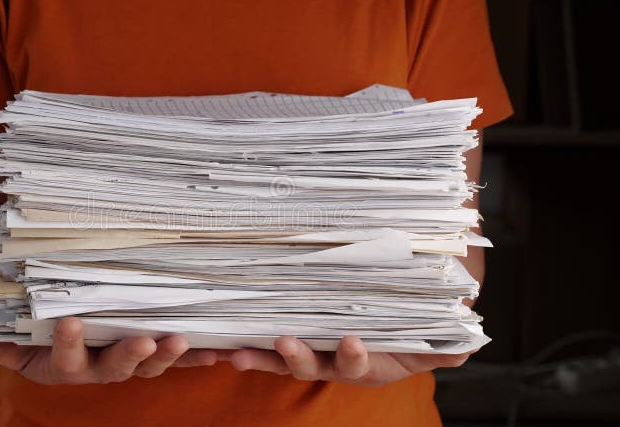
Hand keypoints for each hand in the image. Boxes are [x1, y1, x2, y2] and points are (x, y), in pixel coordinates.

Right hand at [0, 317, 217, 383]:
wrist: (55, 333)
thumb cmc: (32, 329)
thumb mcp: (10, 340)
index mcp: (64, 365)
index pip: (65, 358)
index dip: (68, 344)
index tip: (70, 324)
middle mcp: (99, 367)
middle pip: (117, 367)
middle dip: (130, 356)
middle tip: (145, 342)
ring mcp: (127, 360)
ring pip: (150, 364)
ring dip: (169, 356)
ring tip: (182, 341)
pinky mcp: (151, 351)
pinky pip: (178, 356)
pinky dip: (199, 354)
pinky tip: (222, 350)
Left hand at [228, 336, 474, 386]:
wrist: (382, 322)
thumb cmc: (406, 329)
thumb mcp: (429, 339)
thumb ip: (447, 344)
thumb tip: (468, 343)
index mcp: (362, 361)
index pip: (356, 362)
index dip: (353, 356)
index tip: (352, 342)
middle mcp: (330, 360)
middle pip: (311, 364)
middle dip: (297, 358)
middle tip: (286, 343)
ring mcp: (306, 349)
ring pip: (280, 357)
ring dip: (260, 357)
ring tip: (238, 354)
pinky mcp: (286, 334)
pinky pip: (261, 342)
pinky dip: (242, 345)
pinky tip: (218, 345)